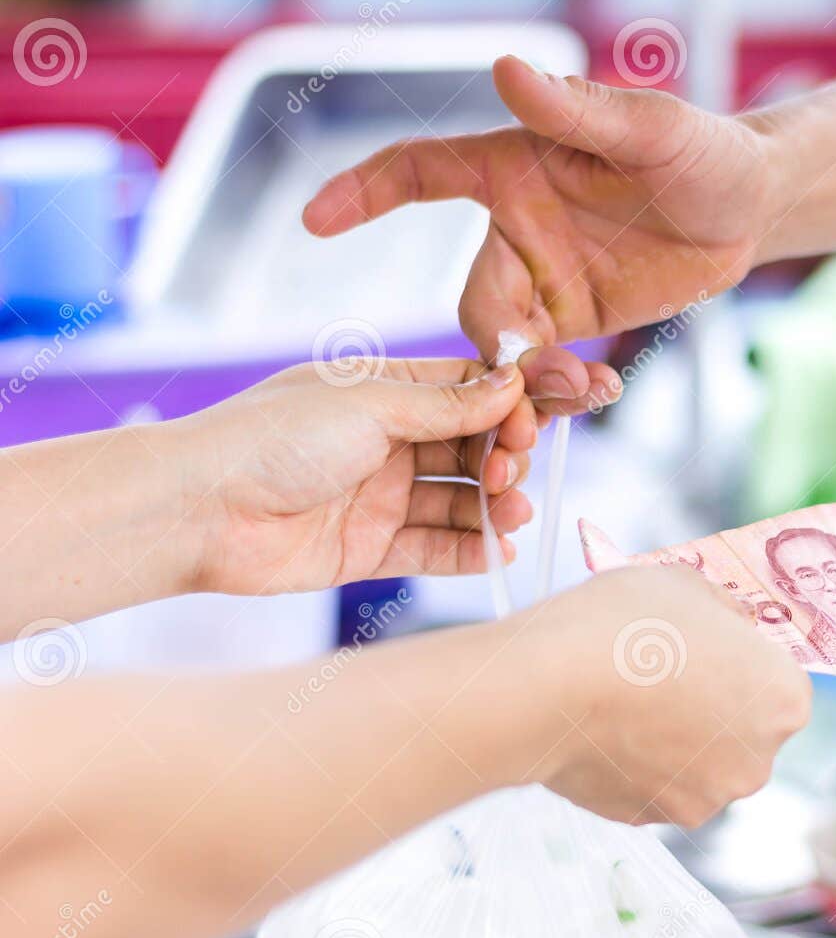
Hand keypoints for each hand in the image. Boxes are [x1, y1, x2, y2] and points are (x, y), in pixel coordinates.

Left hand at [177, 358, 533, 594]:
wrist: (200, 510)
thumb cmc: (272, 438)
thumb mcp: (371, 406)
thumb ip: (447, 405)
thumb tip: (512, 386)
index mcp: (383, 393)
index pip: (465, 393)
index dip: (506, 408)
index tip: (532, 423)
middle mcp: (385, 443)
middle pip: (470, 450)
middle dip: (502, 460)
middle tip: (512, 473)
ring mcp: (379, 497)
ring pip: (457, 502)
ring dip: (494, 507)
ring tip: (514, 514)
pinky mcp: (369, 548)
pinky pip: (433, 549)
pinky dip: (470, 551)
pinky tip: (499, 550)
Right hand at [301, 57, 774, 416]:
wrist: (752, 209)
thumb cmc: (703, 150)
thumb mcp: (649, 128)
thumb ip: (577, 110)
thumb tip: (506, 68)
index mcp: (513, 170)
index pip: (421, 172)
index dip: (365, 191)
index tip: (317, 220)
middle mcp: (517, 231)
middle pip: (476, 305)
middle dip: (493, 356)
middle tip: (529, 392)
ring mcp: (546, 285)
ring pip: (506, 354)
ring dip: (526, 392)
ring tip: (573, 404)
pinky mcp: (579, 325)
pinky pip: (550, 373)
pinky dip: (565, 396)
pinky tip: (602, 395)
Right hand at [525, 566, 810, 825]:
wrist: (551, 686)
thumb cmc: (625, 625)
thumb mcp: (687, 586)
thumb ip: (724, 612)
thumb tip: (732, 624)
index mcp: (785, 700)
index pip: (776, 682)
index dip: (738, 661)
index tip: (701, 648)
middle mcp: (758, 761)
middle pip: (744, 732)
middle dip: (712, 708)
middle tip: (661, 674)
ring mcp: (705, 798)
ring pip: (698, 765)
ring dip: (674, 742)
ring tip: (625, 702)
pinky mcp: (651, 821)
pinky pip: (653, 787)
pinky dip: (635, 766)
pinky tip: (605, 731)